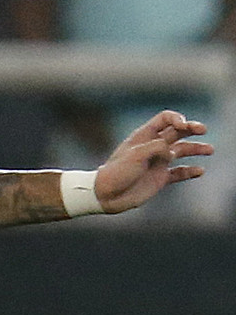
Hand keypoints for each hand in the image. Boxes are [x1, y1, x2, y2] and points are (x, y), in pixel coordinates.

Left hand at [95, 110, 212, 213]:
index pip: (165, 119)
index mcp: (144, 136)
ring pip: (182, 151)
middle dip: (191, 129)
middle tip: (203, 130)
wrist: (105, 196)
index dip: (177, 118)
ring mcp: (158, 162)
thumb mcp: (135, 155)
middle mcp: (153, 147)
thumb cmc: (116, 172)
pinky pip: (179, 173)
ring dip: (196, 149)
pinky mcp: (160, 178)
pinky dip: (190, 171)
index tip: (182, 125)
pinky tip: (200, 171)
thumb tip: (172, 152)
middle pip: (177, 132)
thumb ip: (157, 148)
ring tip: (210, 150)